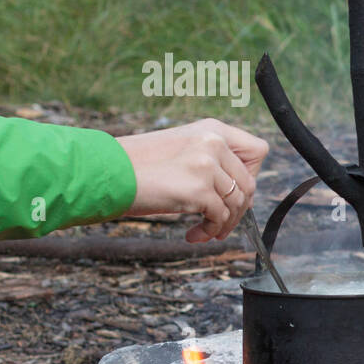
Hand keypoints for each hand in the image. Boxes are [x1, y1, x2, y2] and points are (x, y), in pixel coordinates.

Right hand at [116, 119, 269, 241]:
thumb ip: (212, 161)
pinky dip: (211, 231)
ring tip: (204, 231)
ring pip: (237, 203)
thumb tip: (240, 192)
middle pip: (249, 184)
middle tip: (218, 222)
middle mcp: (214, 142)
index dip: (250, 175)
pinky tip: (193, 234)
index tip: (234, 192)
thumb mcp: (181, 151)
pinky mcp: (199, 188)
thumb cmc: (137, 166)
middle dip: (237, 209)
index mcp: (212, 129)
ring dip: (223, 224)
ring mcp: (207, 164)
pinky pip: (220, 217)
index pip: (258, 151)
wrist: (105, 172)